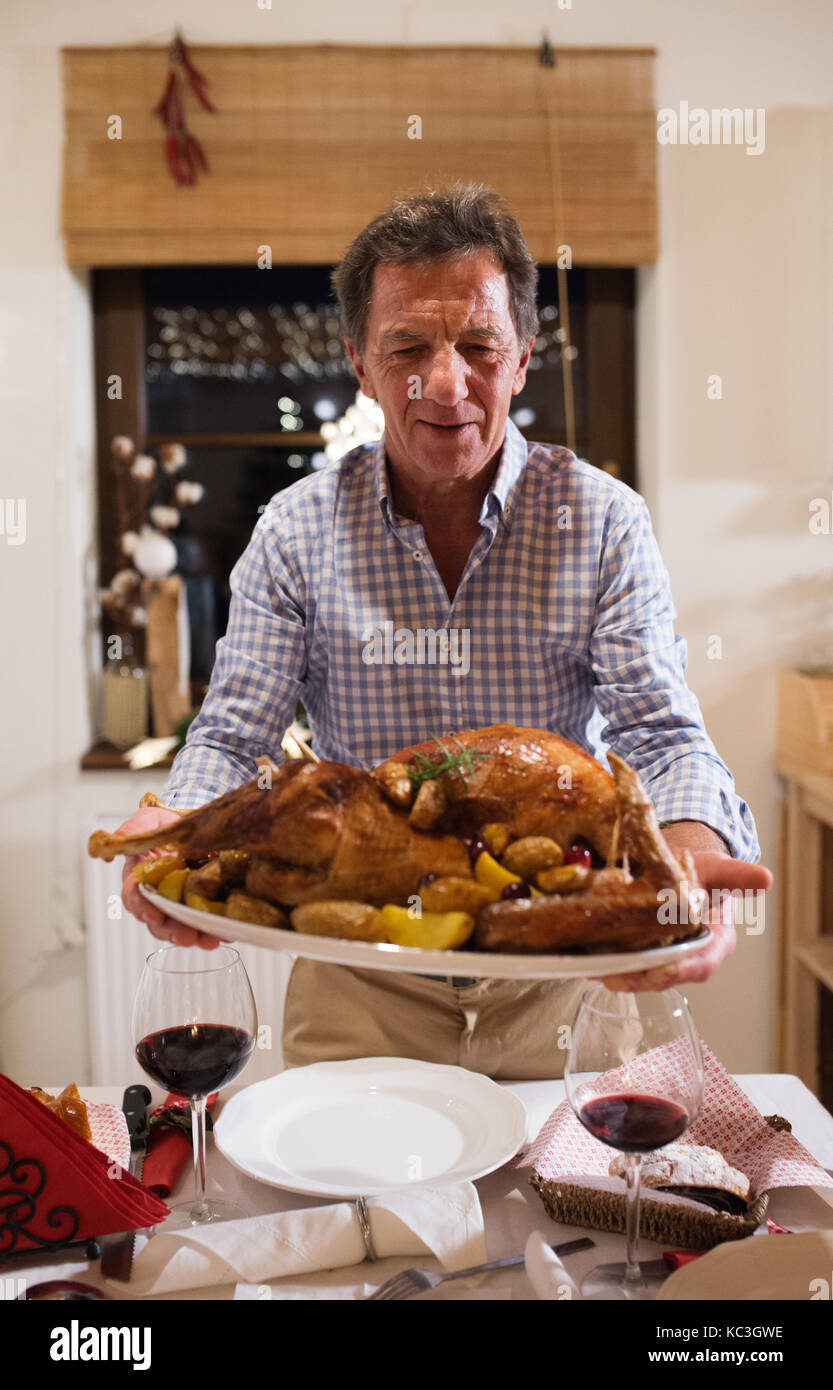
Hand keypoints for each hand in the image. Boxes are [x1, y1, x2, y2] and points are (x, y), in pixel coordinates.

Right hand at [119, 806, 221, 949]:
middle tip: (187, 936)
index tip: (154, 916)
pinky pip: (208, 921)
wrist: (198, 824)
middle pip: (159, 921)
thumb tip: (118, 839)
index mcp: (141, 877)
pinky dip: (217, 929)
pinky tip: (227, 932)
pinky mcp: (204, 904)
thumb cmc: (168, 824)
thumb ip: (134, 829)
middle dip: (172, 931)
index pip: (135, 897)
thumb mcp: (150, 819)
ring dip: (196, 936)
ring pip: (184, 926)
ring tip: (210, 940)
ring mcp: (182, 902)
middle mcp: (160, 895)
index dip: (143, 908)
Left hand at [595, 851, 772, 992]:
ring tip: (593, 970)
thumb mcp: (719, 870)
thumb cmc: (704, 872)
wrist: (683, 867)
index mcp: (714, 943)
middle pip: (664, 975)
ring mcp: (664, 957)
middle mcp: (689, 956)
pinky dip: (606, 962)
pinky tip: (586, 959)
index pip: (699, 965)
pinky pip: (626, 962)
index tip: (657, 972)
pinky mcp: (642, 952)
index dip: (678, 971)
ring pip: (642, 973)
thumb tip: (764, 877)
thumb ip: (737, 876)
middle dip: (638, 978)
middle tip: (612, 976)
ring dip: (617, 974)